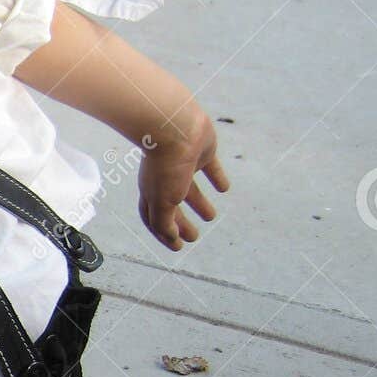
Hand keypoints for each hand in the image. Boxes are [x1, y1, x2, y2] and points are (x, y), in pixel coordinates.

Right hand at [137, 105, 228, 250]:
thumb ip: (164, 223)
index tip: (178, 247)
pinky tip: (224, 188)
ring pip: (191, 190)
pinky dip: (216, 179)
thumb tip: (172, 238)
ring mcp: (183, 167)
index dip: (164, 235)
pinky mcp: (201, 153)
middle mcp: (165, 181)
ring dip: (200, 204)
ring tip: (212, 217)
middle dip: (182, 224)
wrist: (175, 128)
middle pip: (173, 207)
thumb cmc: (165, 167)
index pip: (154, 219)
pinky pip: (210, 169)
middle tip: (194, 237)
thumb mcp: (162, 202)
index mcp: (152, 193)